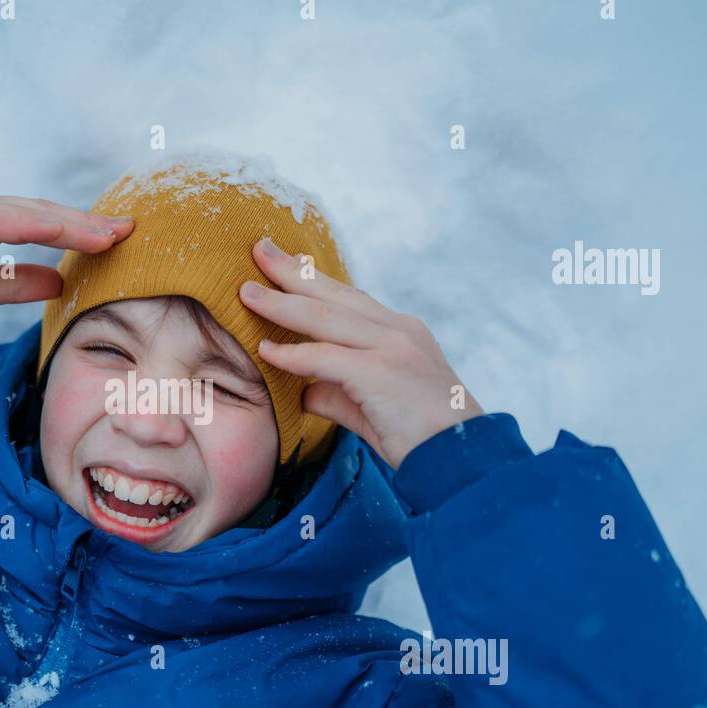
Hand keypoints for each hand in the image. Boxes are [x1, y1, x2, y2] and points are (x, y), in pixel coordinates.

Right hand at [0, 185, 134, 321]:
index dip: (81, 227)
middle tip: (128, 229)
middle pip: (41, 211)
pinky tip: (60, 231)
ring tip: (105, 235)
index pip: (42, 219)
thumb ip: (16, 283)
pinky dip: (31, 226)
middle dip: (86, 222)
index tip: (119, 235)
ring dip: (69, 224)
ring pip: (26, 213)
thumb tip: (58, 283)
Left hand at [239, 236, 483, 469]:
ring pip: (324, 317)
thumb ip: (336, 394)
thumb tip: (302, 391)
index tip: (284, 261)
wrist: (460, 459)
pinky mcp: (381, 372)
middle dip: (292, 271)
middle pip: (333, 294)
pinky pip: (325, 357)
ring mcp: (391, 347)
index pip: (348, 298)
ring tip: (246, 292)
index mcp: (400, 331)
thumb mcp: (371, 407)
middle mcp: (397, 330)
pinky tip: (265, 351)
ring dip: (281, 303)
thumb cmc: (419, 438)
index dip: (313, 280)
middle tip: (259, 248)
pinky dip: (293, 354)